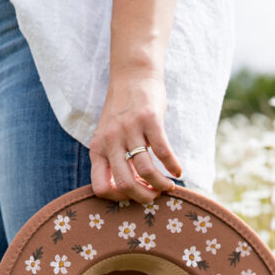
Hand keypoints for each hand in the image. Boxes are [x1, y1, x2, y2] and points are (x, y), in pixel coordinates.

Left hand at [90, 71, 181, 202]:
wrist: (132, 76)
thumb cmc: (122, 112)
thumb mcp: (108, 137)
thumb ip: (113, 160)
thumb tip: (129, 191)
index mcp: (97, 149)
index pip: (100, 187)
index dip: (118, 198)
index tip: (132, 194)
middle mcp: (110, 140)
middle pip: (125, 183)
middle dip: (143, 197)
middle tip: (154, 196)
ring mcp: (129, 129)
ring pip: (145, 170)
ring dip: (160, 184)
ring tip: (168, 186)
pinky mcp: (149, 120)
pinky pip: (163, 152)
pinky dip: (173, 166)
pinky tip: (177, 171)